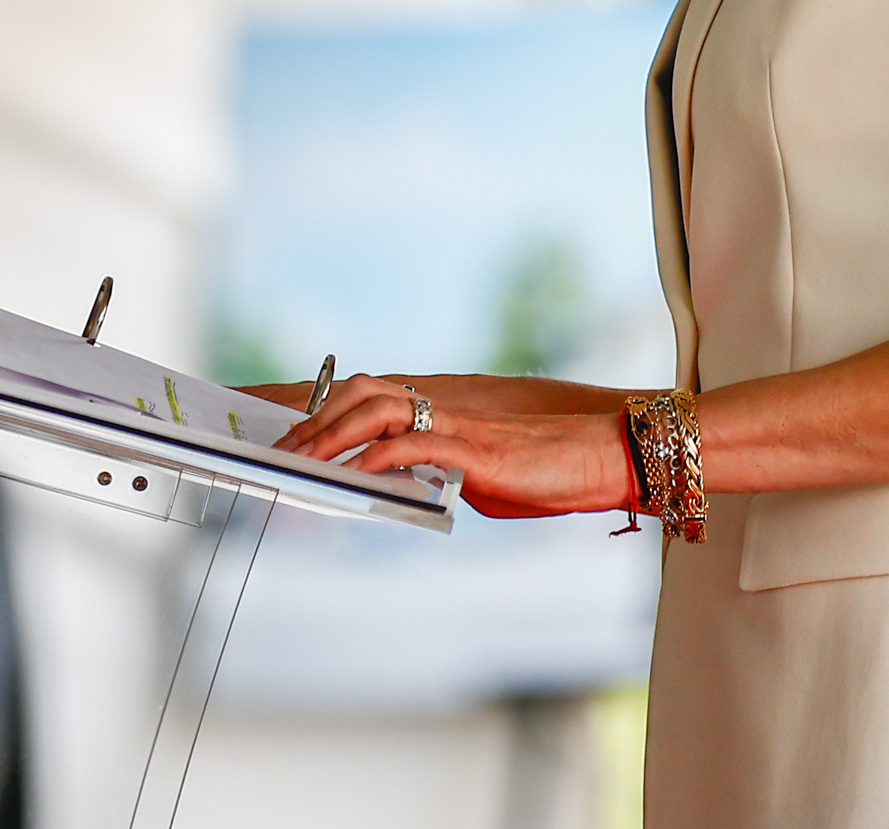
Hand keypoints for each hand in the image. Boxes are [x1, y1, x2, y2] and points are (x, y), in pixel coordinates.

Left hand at [274, 371, 638, 520]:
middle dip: (318, 419)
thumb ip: (446, 479)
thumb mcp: (486, 480)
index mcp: (445, 417)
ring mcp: (459, 426)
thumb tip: (412, 492)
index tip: (296, 434)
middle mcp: (446, 411)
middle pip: (365, 395)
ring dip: (335, 434)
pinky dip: (377, 458)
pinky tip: (355, 474)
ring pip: (380, 411)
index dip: (331, 411)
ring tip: (304, 460)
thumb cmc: (550, 474)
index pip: (375, 400)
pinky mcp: (476, 450)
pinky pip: (415, 446)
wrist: (603, 459)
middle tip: (285, 449)